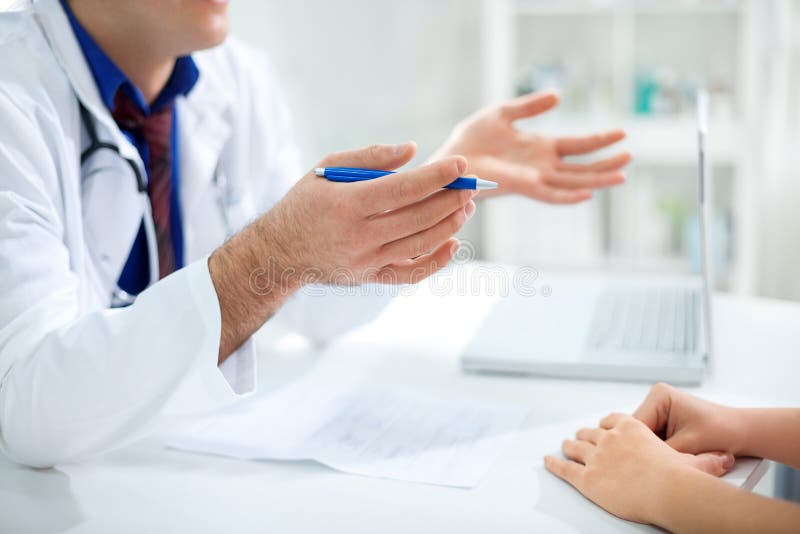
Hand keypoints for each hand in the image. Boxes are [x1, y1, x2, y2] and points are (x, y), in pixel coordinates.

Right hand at [209, 142, 475, 360]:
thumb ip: (370, 157)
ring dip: (450, 224)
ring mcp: (366, 260)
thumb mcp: (326, 169)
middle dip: (450, 198)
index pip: (403, 189)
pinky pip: (411, 273)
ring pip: (420, 244)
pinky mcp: (370, 277)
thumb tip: (412, 150)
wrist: (279, 252)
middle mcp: (358, 235)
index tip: (461, 166)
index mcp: (347, 204)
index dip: (436, 177)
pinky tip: (453, 242)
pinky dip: (436, 261)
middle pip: (418, 217)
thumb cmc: (306, 203)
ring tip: (466, 206)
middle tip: (471, 184)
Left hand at [432, 92, 629, 203]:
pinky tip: (587, 193)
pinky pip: (549, 194)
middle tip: (630, 158)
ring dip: (596, 180)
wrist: (450, 157)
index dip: (599, 140)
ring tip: (622, 176)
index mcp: (539, 148)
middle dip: (606, 163)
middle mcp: (541, 166)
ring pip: (572, 182)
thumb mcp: (503, 113)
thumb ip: (530, 106)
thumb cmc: (471, 139)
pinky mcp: (521, 186)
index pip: (576, 145)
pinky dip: (568, 195)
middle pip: (581, 167)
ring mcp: (533, 178)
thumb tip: (558, 96)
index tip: (623, 133)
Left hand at [544, 413, 734, 524]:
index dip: (607, 424)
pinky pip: (564, 468)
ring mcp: (595, 456)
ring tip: (562, 446)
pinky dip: (553, 464)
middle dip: (584, 434)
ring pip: (575, 447)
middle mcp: (609, 438)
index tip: (603, 426)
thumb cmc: (681, 477)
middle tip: (578, 436)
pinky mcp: (585, 477)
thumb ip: (708, 460)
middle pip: (591, 433)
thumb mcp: (697, 462)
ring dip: (568, 446)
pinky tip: (547, 461)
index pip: (613, 420)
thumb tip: (726, 458)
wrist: (667, 490)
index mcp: (632, 429)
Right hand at [633, 383, 746, 456]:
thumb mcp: (686, 445)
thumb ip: (659, 453)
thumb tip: (638, 464)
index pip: (635, 425)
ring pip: (644, 438)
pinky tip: (671, 460)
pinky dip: (661, 452)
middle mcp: (656, 400)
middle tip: (657, 468)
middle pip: (637, 432)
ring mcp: (660, 411)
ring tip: (669, 464)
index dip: (638, 447)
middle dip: (647, 450)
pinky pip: (653, 440)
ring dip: (654, 452)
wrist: (744, 433)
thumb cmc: (723, 432)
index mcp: (659, 396)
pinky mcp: (665, 423)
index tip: (644, 466)